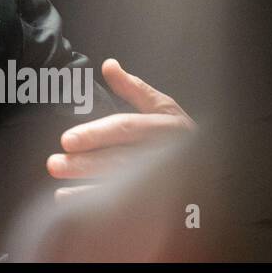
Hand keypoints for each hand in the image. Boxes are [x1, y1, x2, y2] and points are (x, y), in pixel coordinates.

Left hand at [46, 58, 194, 196]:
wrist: (217, 172)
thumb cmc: (182, 136)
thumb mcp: (164, 108)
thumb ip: (134, 89)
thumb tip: (108, 65)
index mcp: (165, 127)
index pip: (126, 129)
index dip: (95, 134)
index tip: (67, 140)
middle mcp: (165, 155)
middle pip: (120, 161)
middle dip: (85, 164)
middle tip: (54, 163)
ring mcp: (164, 182)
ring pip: (122, 188)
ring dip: (88, 188)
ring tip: (59, 188)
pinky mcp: (160, 203)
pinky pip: (126, 207)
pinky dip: (97, 205)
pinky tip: (72, 201)